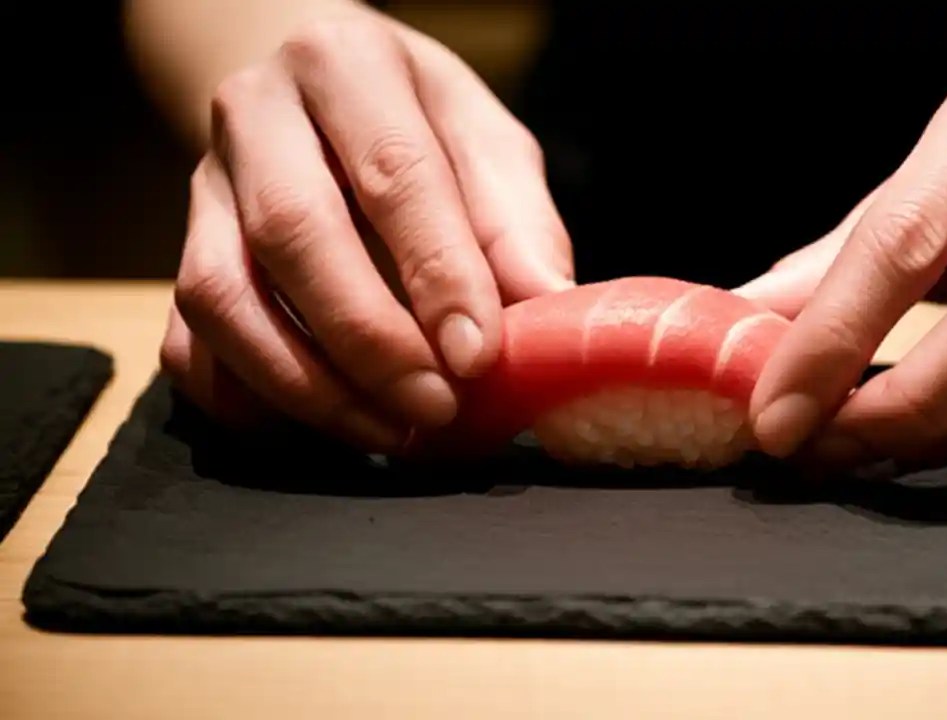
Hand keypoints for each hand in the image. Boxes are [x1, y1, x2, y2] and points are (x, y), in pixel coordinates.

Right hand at [160, 9, 573, 454]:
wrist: (321, 96)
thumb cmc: (418, 123)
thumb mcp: (485, 144)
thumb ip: (516, 224)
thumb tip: (547, 312)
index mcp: (346, 65)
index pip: (393, 172)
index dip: (437, 273)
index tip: (477, 355)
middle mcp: (256, 115)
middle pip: (293, 234)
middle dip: (369, 340)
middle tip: (436, 407)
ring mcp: (204, 188)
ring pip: (224, 298)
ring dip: (309, 385)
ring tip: (390, 431)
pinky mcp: (178, 254)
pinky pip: (187, 344)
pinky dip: (249, 400)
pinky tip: (320, 424)